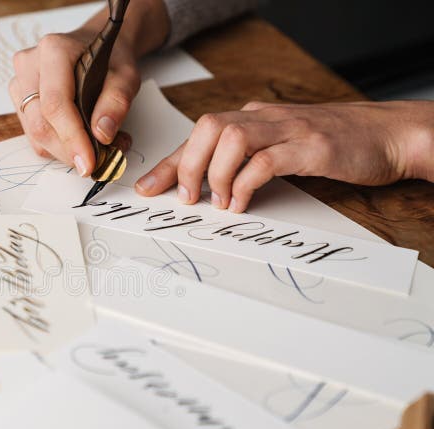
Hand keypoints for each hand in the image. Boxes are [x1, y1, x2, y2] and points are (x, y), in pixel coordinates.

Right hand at [8, 0, 169, 175]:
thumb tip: (102, 134)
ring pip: (35, 134)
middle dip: (69, 150)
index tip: (88, 163)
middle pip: (41, 124)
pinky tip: (79, 140)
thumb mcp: (126, 76)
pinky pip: (34, 136)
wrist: (96, 48)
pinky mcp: (20, 102)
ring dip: (65, 151)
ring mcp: (20, 84)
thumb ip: (116, 103)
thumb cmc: (109, 60)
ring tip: (95, 148)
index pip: (55, 104)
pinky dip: (58, 147)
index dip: (71, 138)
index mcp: (54, 51)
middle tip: (99, 161)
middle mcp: (29, 65)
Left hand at [135, 100, 433, 211]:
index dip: (169, 163)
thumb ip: (247, 161)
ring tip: (218, 203)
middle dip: (186, 165)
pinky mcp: (311, 147)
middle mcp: (265, 118)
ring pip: (231, 138)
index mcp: (254, 118)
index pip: (199, 135)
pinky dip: (246, 184)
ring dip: (215, 175)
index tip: (147, 188)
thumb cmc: (332, 144)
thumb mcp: (280, 148)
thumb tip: (210, 189)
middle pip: (207, 128)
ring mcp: (288, 129)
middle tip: (187, 199)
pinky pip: (265, 160)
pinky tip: (241, 202)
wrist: (387, 135)